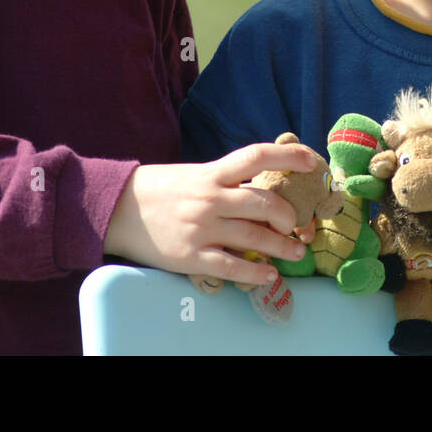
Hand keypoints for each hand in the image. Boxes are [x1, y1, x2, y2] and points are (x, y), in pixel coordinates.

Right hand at [104, 143, 320, 287]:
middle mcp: (210, 198)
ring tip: (296, 252)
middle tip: (298, 226)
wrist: (118, 209)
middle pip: (264, 203)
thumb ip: (227, 179)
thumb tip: (265, 185)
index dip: (289, 156)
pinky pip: (231, 266)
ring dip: (282, 247)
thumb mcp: (195, 174)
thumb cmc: (161, 189)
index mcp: (212, 173)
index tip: (313, 162)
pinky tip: (269, 275)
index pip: (257, 156)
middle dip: (289, 217)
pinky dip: (255, 273)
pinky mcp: (191, 256)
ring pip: (254, 237)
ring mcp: (201, 228)